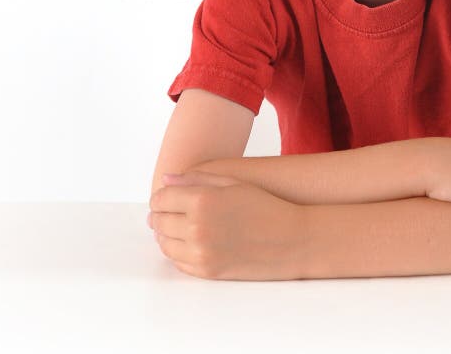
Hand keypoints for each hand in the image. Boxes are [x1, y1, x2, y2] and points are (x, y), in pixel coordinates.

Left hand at [148, 170, 306, 280]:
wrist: (292, 240)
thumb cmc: (265, 206)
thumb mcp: (233, 183)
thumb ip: (196, 180)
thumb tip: (166, 179)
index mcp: (202, 200)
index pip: (161, 198)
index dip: (160, 197)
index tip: (164, 197)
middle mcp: (197, 227)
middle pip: (159, 221)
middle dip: (159, 215)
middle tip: (166, 212)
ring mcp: (201, 252)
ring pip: (165, 244)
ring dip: (165, 234)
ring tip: (174, 227)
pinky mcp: (208, 271)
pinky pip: (178, 262)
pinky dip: (177, 252)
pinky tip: (187, 242)